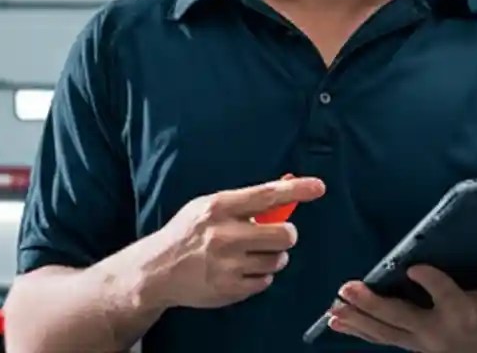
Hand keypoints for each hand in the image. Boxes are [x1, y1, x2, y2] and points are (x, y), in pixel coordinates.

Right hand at [140, 176, 325, 309]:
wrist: (158, 269)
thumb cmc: (188, 233)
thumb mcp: (208, 207)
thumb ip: (244, 202)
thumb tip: (285, 190)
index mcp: (219, 207)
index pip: (266, 195)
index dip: (296, 190)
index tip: (318, 187)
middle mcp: (224, 235)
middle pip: (284, 235)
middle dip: (286, 235)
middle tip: (276, 236)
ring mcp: (227, 264)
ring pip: (278, 260)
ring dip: (273, 257)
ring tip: (252, 254)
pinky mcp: (230, 288)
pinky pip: (266, 281)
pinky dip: (260, 276)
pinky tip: (241, 270)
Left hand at [327, 242, 476, 352]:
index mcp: (464, 311)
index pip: (446, 294)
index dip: (431, 282)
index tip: (415, 267)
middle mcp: (439, 329)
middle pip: (402, 317)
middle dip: (373, 304)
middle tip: (348, 288)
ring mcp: (423, 342)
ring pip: (384, 331)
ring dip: (357, 318)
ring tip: (333, 308)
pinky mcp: (412, 346)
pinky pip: (381, 339)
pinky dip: (358, 331)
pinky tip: (334, 321)